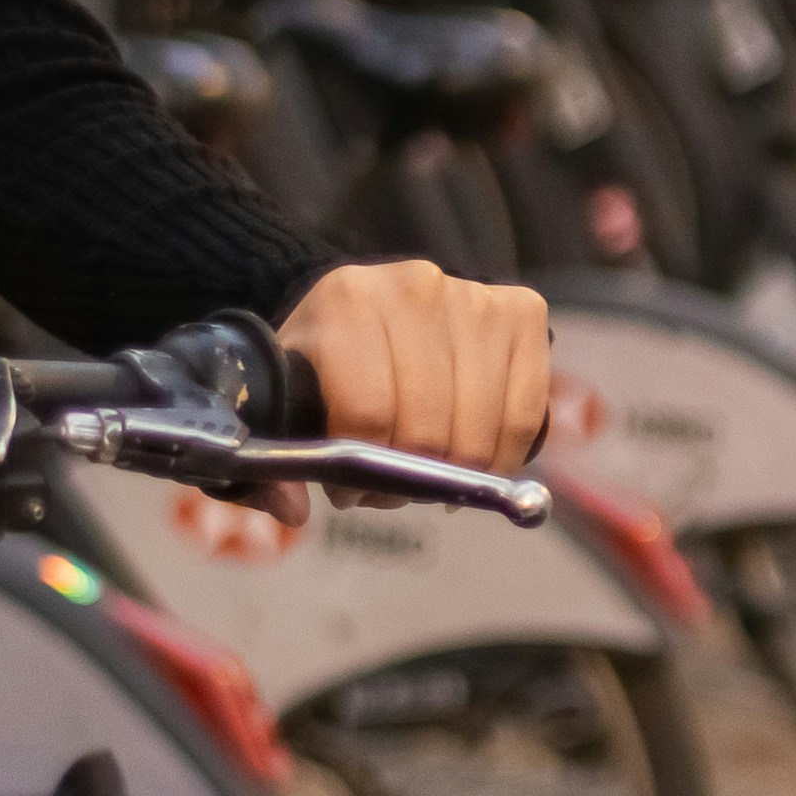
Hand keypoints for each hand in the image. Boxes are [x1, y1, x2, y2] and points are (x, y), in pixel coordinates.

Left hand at [274, 260, 552, 471]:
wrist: (366, 310)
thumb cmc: (323, 365)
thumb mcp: (281, 405)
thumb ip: (270, 466)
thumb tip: (294, 510)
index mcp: (346, 300)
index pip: (368, 411)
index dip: (360, 470)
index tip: (346, 489)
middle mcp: (415, 286)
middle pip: (428, 427)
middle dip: (408, 478)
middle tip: (389, 487)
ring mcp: (474, 297)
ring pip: (480, 428)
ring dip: (456, 474)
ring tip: (426, 472)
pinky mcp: (521, 312)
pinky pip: (525, 415)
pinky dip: (502, 457)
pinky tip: (473, 462)